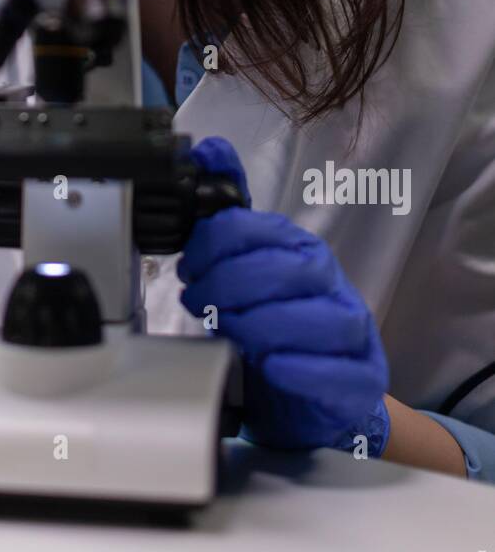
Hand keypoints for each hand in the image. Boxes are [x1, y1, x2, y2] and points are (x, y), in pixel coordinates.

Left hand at [178, 137, 390, 455]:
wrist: (309, 402)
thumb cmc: (275, 330)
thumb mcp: (247, 272)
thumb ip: (228, 217)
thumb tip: (209, 149)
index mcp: (301, 252)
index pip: (264, 230)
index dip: (217, 245)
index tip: (189, 266)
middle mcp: (331, 285)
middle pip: (289, 270)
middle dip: (232, 283)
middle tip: (198, 302)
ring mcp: (352, 333)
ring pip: (320, 319)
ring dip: (264, 324)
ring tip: (230, 334)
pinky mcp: (362, 380)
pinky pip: (340, 372)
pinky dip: (303, 369)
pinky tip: (271, 367)